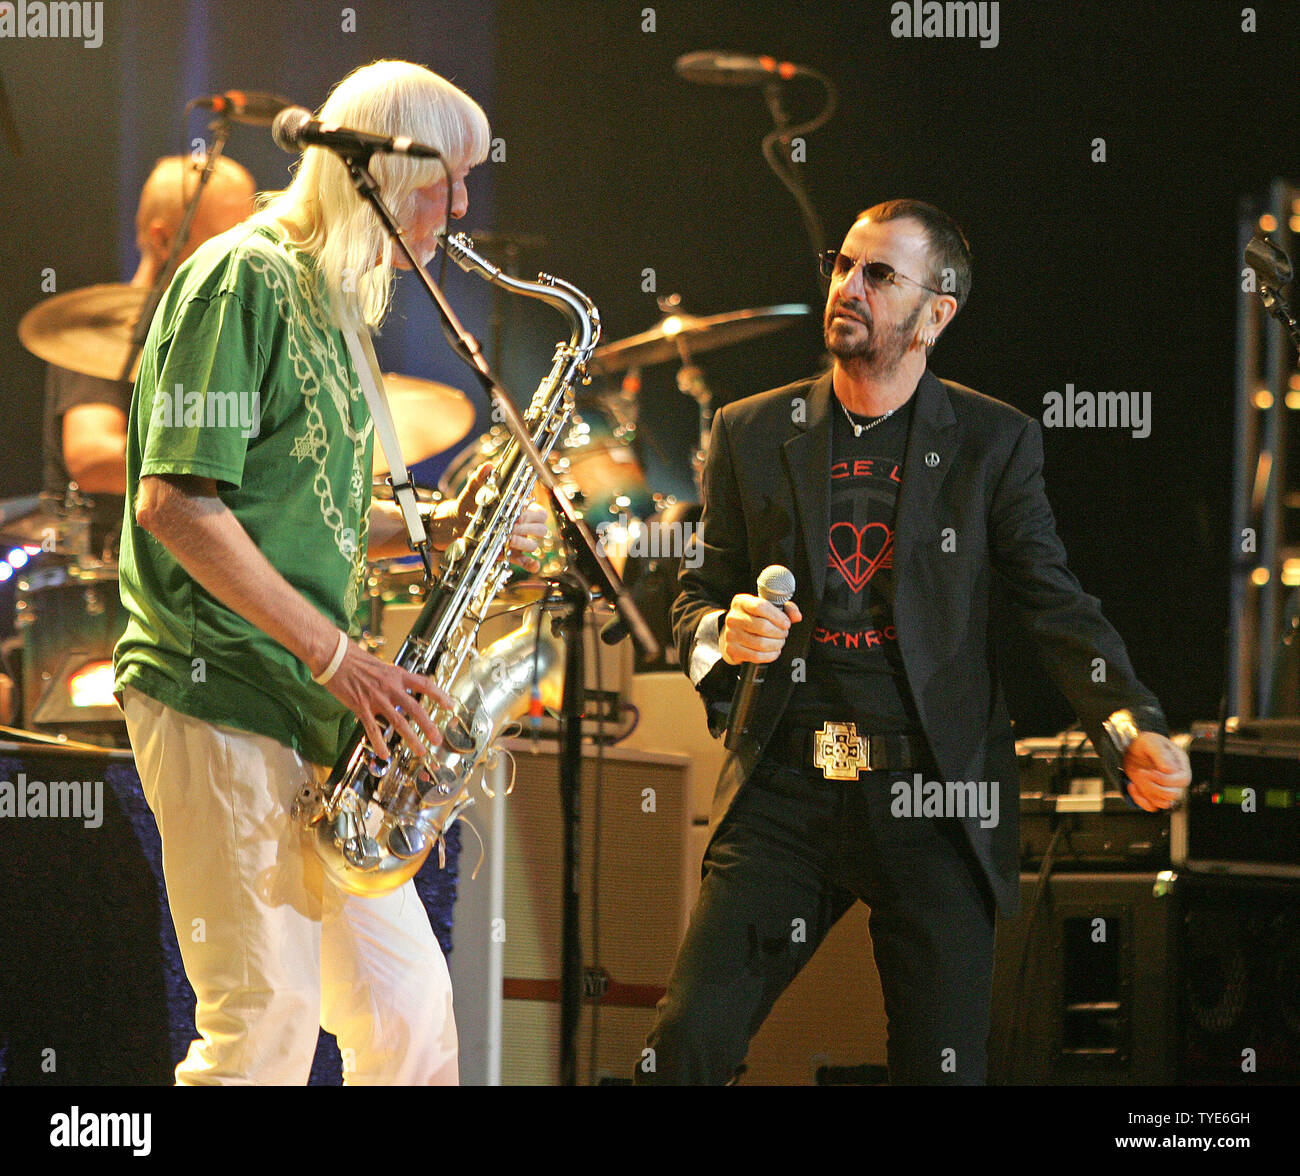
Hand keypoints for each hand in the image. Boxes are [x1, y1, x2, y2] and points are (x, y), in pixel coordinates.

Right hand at [320, 638, 456, 758]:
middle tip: (438, 739)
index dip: (439, 696)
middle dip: (429, 726)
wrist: (335, 657)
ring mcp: (376, 698)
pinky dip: (379, 742)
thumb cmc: (356, 660)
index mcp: (398, 675)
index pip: (425, 685)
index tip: (450, 705)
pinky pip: (372, 728)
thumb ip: (393, 679)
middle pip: (416, 709)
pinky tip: (385, 754)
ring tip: (420, 750)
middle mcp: (391, 687)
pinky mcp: (361, 706)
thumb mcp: (382, 666)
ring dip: (411, 738)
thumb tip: (402, 689)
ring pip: (398, 722)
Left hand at [426, 464, 548, 571]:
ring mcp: (516, 540)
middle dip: (528, 527)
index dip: (530, 513)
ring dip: (523, 542)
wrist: (453, 524)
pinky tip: (531, 564)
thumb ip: (481, 478)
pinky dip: (530, 563)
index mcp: (518, 509)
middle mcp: (521, 525)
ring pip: (533, 544)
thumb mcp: (473, 491)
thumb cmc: (467, 505)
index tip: (516, 513)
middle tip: (512, 526)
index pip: (539, 512)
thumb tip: (488, 466)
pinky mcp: (509, 554)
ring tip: (507, 539)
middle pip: (541, 528)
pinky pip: (525, 561)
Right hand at [720, 594, 802, 665]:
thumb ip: (786, 608)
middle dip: (779, 632)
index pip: (760, 606)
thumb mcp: (768, 607)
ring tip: (780, 641)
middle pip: (762, 626)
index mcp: (741, 602)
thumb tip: (796, 616)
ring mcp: (731, 634)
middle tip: (784, 633)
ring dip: (776, 644)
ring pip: (760, 643)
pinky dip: (770, 655)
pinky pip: (756, 656)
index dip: (778, 616)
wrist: (736, 632)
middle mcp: (733, 617)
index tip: (787, 623)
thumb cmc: (755, 617)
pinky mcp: (733, 649)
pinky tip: (774, 651)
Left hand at [1123, 732, 1190, 811]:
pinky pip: (1151, 807)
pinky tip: (1132, 785)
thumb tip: (1170, 770)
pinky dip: (1140, 800)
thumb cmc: (1144, 742)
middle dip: (1155, 787)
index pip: (1183, 780)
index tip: (1151, 772)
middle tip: (1142, 772)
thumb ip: (1161, 754)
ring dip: (1147, 792)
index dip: (1167, 780)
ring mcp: (1163, 788)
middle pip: (1174, 795)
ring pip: (1163, 803)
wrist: (1130, 747)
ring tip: (1138, 776)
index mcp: (1180, 765)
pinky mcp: (1152, 793)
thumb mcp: (1152, 742)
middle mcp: (1174, 779)